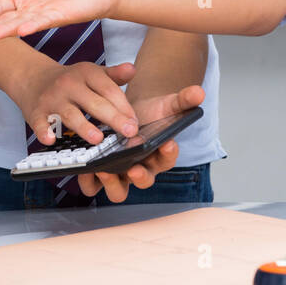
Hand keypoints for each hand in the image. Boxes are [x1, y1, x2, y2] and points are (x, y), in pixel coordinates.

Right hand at [20, 60, 138, 143]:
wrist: (33, 77)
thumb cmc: (70, 80)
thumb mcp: (92, 73)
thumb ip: (114, 75)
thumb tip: (132, 70)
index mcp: (86, 73)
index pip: (109, 90)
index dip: (124, 107)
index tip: (136, 123)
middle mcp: (69, 84)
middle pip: (94, 103)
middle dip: (113, 118)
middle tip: (129, 132)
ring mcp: (52, 99)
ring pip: (70, 115)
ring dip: (84, 127)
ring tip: (98, 139)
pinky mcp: (36, 112)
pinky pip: (41, 123)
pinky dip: (44, 131)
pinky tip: (51, 140)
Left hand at [78, 85, 204, 201]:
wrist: (127, 112)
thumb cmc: (151, 115)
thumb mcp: (167, 105)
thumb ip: (183, 100)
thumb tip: (199, 92)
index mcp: (160, 155)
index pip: (168, 159)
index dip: (169, 153)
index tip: (168, 142)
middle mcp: (142, 168)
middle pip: (145, 181)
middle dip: (140, 177)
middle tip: (134, 169)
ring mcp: (121, 174)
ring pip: (119, 191)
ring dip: (113, 184)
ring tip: (105, 171)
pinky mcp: (102, 174)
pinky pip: (94, 187)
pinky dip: (90, 181)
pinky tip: (86, 170)